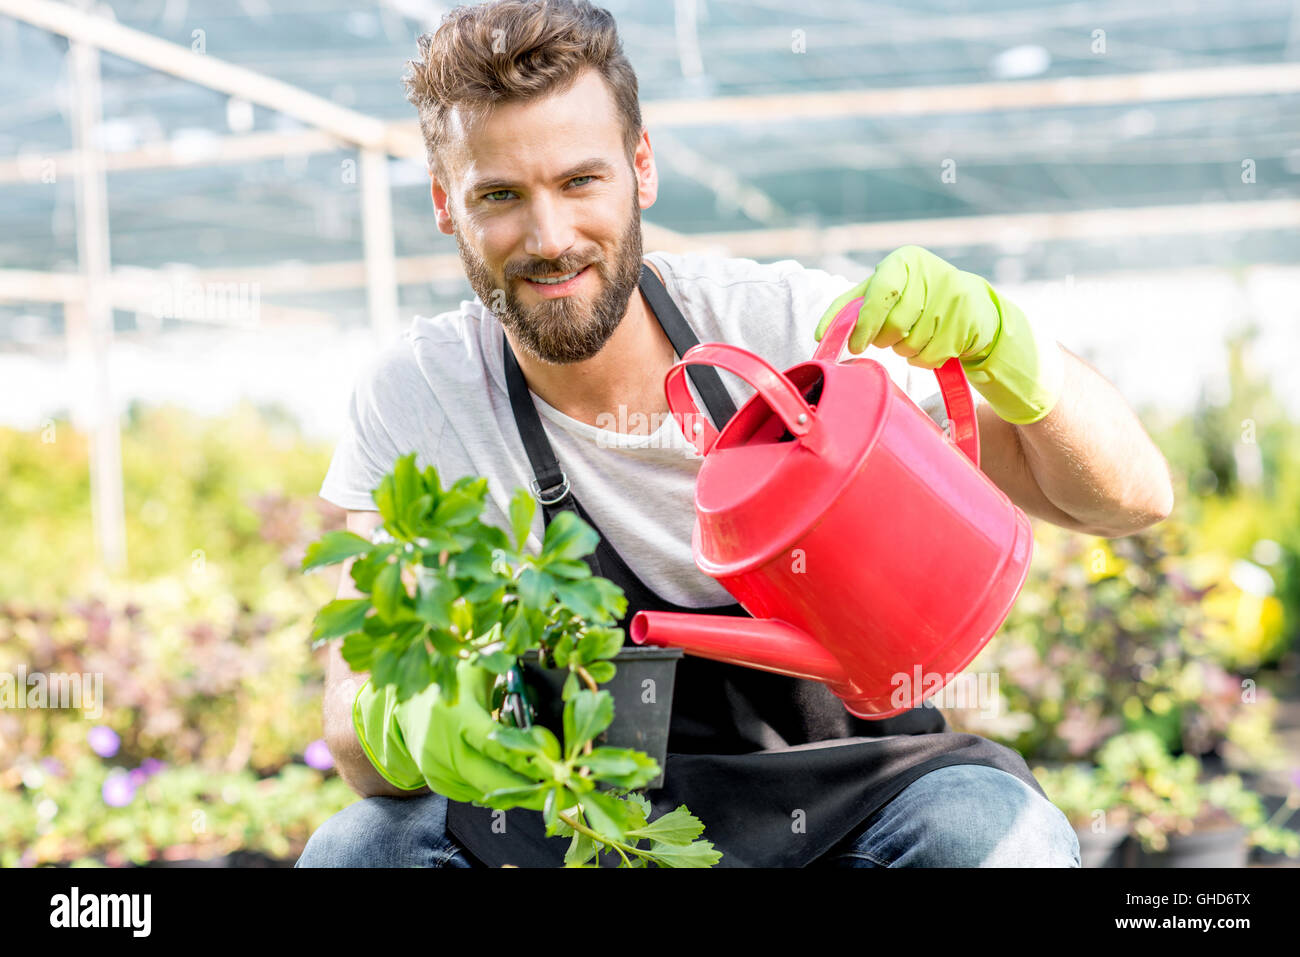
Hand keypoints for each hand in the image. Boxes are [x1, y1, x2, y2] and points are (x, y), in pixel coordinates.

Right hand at [353, 659, 546, 809]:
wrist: (402, 710)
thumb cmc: (446, 683)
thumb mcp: (472, 666)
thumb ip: (501, 656)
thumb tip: (530, 633)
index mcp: (456, 715)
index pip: (495, 742)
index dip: (526, 756)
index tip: (555, 764)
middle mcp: (444, 747)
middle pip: (492, 779)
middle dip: (530, 789)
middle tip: (562, 789)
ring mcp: (439, 770)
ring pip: (487, 792)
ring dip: (519, 794)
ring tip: (549, 791)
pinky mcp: (440, 785)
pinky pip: (477, 795)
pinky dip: (500, 792)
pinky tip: (520, 785)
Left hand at [814, 245, 1064, 423]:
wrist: (974, 306)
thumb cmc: (916, 298)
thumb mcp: (884, 290)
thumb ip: (851, 305)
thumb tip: (820, 334)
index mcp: (904, 260)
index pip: (879, 295)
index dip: (864, 325)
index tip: (854, 346)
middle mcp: (930, 272)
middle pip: (893, 326)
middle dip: (884, 340)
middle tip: (889, 337)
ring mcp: (952, 297)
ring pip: (910, 345)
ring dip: (905, 350)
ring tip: (914, 335)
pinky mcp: (968, 321)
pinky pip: (930, 356)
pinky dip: (923, 359)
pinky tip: (931, 344)